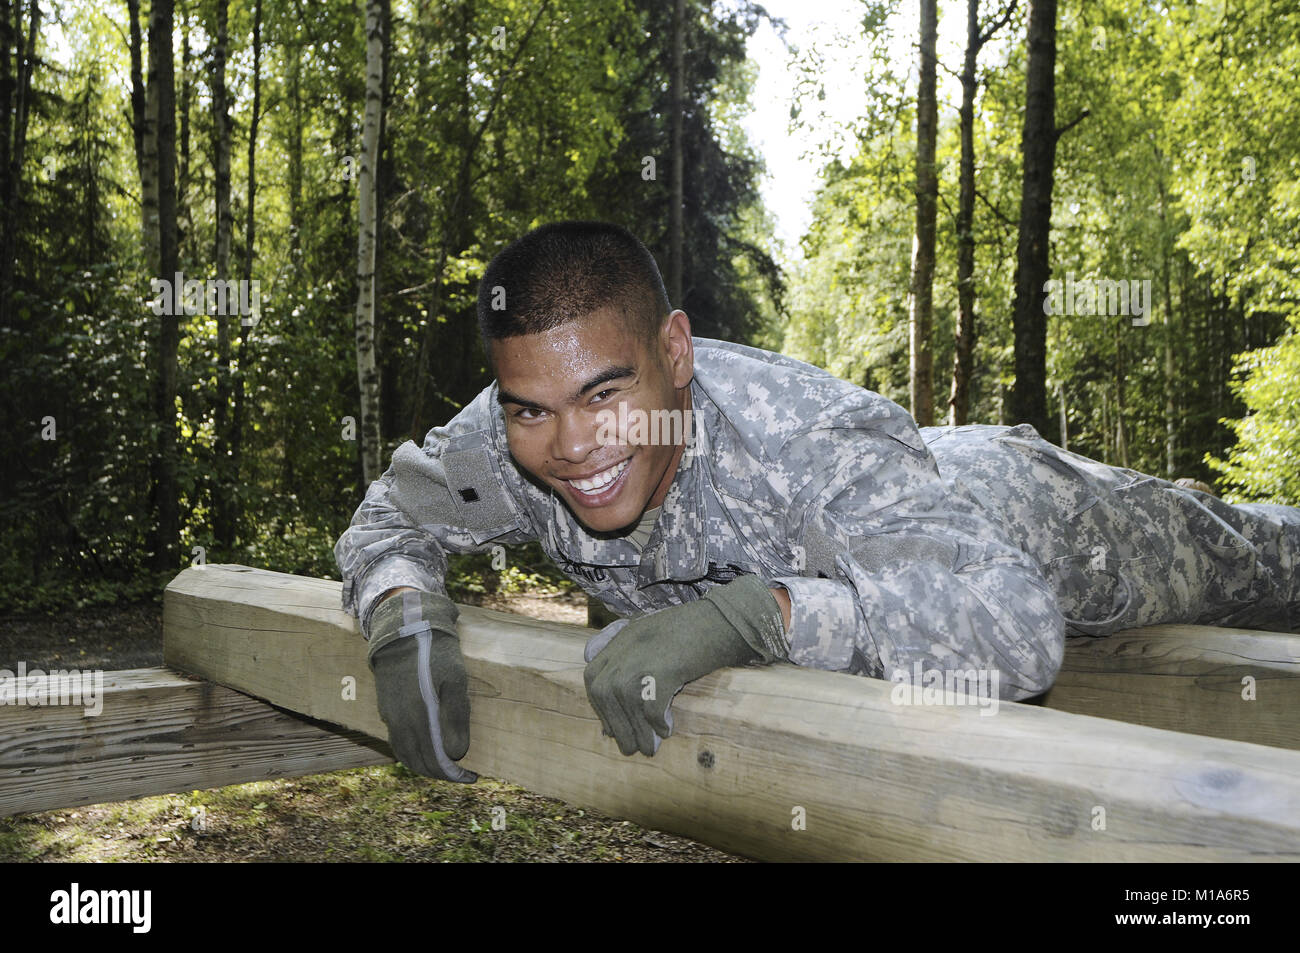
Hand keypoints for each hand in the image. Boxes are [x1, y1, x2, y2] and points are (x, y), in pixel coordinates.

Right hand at [367, 589, 476, 782]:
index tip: (471, 777)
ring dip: (424, 766)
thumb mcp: (454, 680)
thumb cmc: (435, 654)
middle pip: (418, 763)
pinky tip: (425, 749)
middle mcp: (399, 723)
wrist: (403, 632)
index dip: (453, 774)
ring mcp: (390, 717)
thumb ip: (456, 717)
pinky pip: (398, 742)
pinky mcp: (385, 710)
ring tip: (446, 766)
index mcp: (417, 719)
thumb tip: (457, 754)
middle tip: (461, 775)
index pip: (434, 761)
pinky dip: (412, 753)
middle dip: (440, 774)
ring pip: (405, 755)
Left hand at [582, 575, 785, 756]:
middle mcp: (625, 649)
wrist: (722, 620)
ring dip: (639, 733)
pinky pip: (652, 708)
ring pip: (628, 707)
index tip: (611, 727)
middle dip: (617, 726)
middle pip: (606, 696)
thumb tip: (592, 673)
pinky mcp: (664, 670)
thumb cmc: (689, 629)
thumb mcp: (644, 628)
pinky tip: (668, 730)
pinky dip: (658, 722)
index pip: (593, 679)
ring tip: (650, 749)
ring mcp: (642, 659)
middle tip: (630, 748)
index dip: (601, 707)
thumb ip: (616, 644)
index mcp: (620, 640)